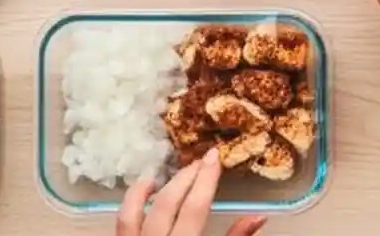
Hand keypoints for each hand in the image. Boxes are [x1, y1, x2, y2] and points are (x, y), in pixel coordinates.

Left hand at [117, 148, 265, 235]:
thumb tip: (258, 217)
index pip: (194, 209)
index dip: (205, 181)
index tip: (215, 157)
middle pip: (167, 204)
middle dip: (185, 179)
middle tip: (202, 161)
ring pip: (133, 212)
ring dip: (148, 189)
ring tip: (165, 175)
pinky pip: (120, 224)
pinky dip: (130, 204)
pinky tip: (142, 193)